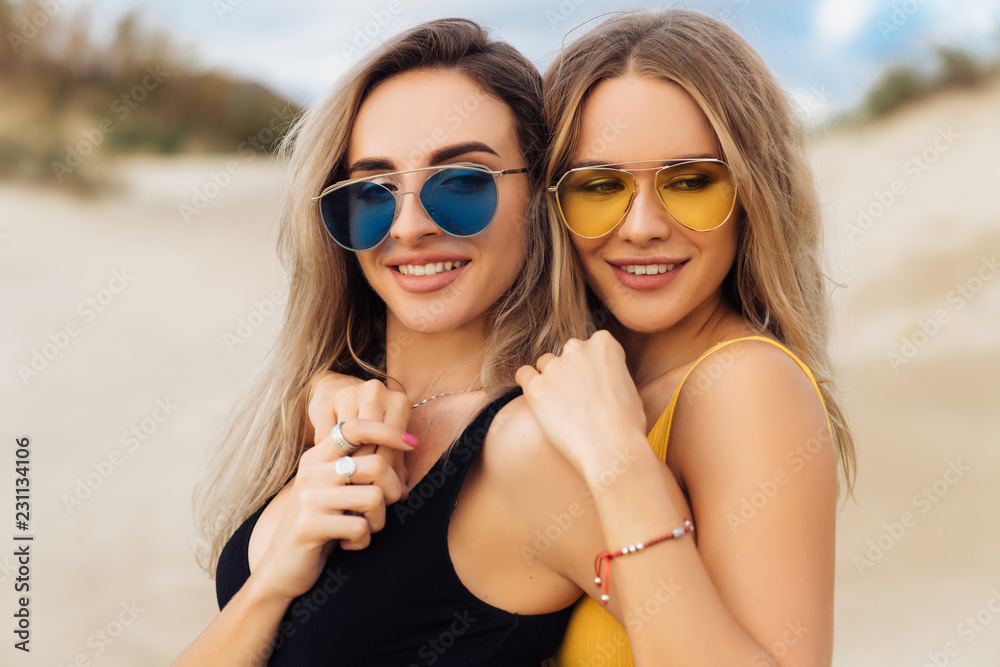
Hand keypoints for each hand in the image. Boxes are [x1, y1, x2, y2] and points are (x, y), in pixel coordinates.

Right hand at [253, 418, 416, 602]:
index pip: (355, 428)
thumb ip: (363, 472)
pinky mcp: (309, 524)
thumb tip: (407, 463)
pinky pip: (360, 527)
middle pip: (377, 465)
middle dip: (393, 490)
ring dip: (378, 520)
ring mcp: (309, 497)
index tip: (412, 443)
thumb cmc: (321, 526)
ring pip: (374, 497)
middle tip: (383, 509)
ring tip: (362, 529)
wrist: (281, 568)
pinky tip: (347, 544)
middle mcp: (311, 471)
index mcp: (317, 457)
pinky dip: (362, 541)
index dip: (388, 431)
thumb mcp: (338, 492)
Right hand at [307, 374, 412, 497]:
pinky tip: (330, 466)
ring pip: (347, 437)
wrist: (346, 400)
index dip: (384, 467)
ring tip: (347, 482)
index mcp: (399, 401)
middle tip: (361, 487)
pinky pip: (325, 436)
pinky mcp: (324, 402)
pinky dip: (327, 452)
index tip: (379, 487)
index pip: (391, 441)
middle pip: (370, 438)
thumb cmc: (375, 432)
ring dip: (346, 461)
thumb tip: (404, 495)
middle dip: (365, 465)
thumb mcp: (388, 445)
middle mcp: (375, 391)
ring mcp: (348, 393)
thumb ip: (397, 468)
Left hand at [515, 331, 648, 478]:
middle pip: (566, 354)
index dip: (591, 367)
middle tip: (578, 399)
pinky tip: (538, 400)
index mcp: (604, 343)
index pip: (590, 345)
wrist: (611, 449)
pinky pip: (523, 375)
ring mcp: (554, 367)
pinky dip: (528, 384)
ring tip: (561, 406)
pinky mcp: (536, 387)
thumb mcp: (628, 385)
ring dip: (550, 379)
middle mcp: (577, 349)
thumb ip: (609, 371)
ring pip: (545, 364)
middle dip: (570, 371)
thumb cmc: (626, 425)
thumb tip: (598, 377)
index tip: (595, 385)